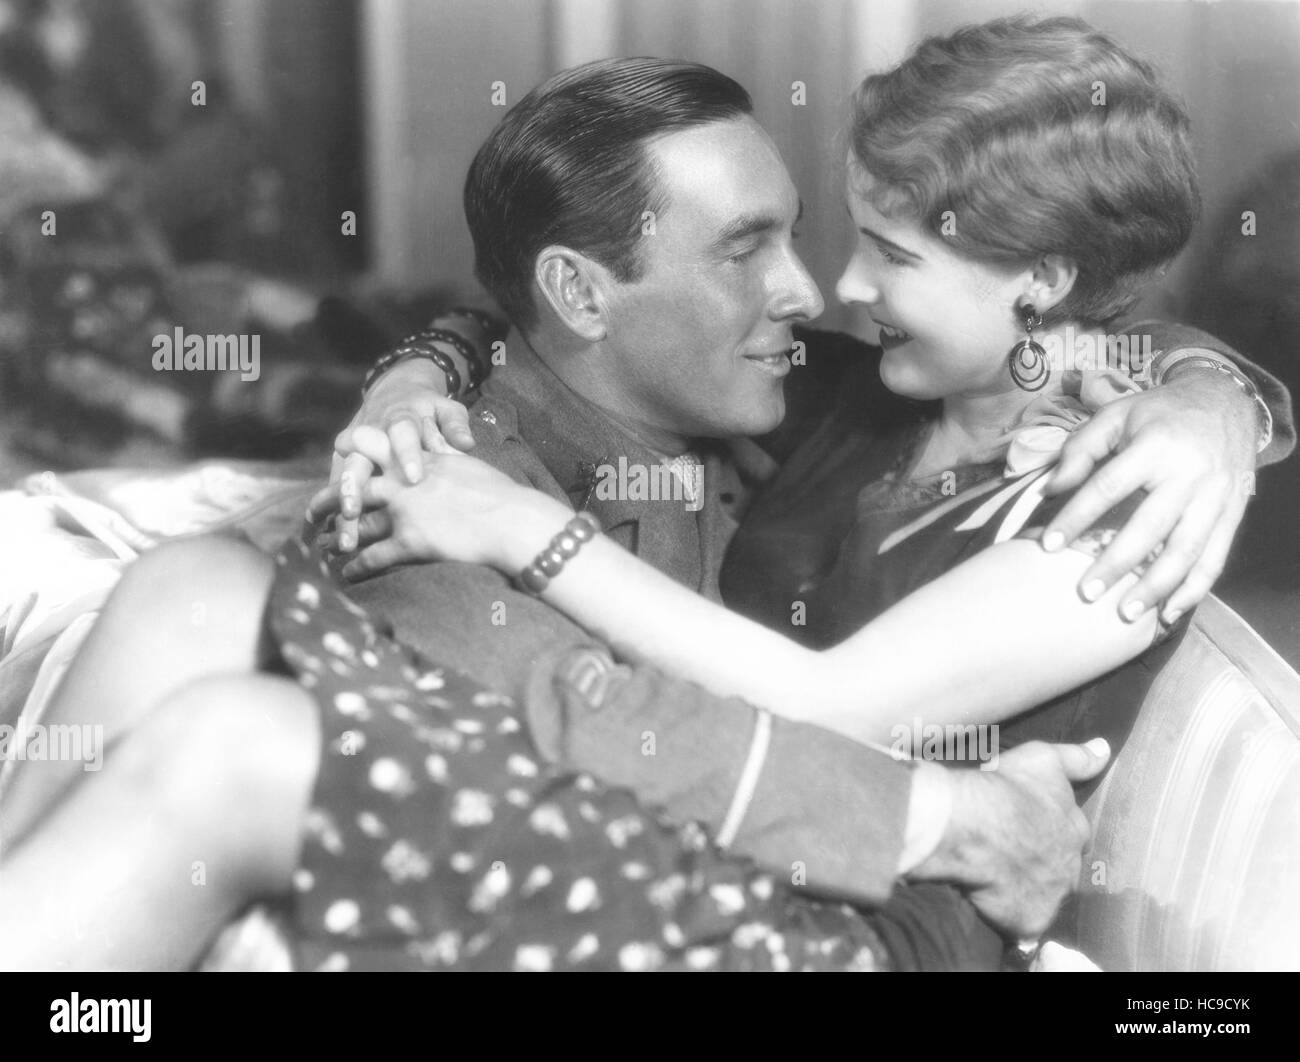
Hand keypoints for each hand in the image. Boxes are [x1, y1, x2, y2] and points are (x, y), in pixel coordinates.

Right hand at [321, 359, 476, 550]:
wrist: (397, 391)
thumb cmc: (428, 408)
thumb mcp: (445, 409)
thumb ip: (454, 425)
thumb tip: (466, 443)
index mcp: (402, 419)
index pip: (402, 433)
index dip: (407, 454)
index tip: (414, 478)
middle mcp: (372, 433)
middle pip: (358, 457)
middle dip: (352, 485)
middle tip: (352, 512)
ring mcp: (357, 448)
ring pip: (343, 478)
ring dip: (340, 510)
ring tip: (344, 541)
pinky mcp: (346, 461)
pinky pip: (336, 486)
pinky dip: (333, 511)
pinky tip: (334, 538)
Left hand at [335, 452, 567, 581]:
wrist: (513, 520)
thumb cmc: (501, 494)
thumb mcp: (470, 464)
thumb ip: (449, 457)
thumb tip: (448, 449)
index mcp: (419, 461)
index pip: (377, 447)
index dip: (355, 447)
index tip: (340, 449)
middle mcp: (403, 484)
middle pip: (354, 487)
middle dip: (330, 500)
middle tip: (312, 511)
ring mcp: (403, 514)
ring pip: (357, 524)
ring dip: (338, 537)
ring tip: (325, 546)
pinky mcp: (409, 544)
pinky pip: (373, 557)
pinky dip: (357, 566)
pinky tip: (347, 573)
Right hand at [910, 738, 1109, 938]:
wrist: (970, 827)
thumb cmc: (1006, 789)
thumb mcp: (1043, 760)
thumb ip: (1077, 758)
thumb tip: (1105, 748)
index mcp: (1075, 830)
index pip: (1072, 835)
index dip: (1051, 831)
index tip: (1031, 828)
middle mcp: (1070, 867)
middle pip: (1060, 869)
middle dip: (1043, 864)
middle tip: (1014, 854)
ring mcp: (1051, 897)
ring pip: (1044, 896)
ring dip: (1029, 890)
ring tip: (1002, 880)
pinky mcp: (1029, 922)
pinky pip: (1024, 925)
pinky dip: (1014, 917)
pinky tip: (996, 905)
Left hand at [1040, 371, 1256, 623]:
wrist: (1226, 403)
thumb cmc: (1159, 414)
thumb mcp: (1116, 415)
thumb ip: (1080, 449)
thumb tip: (1050, 489)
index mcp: (1155, 446)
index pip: (1107, 487)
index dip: (1076, 517)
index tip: (1047, 545)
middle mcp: (1190, 475)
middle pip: (1149, 527)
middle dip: (1116, 563)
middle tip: (1085, 594)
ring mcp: (1216, 498)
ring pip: (1186, 551)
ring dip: (1156, 586)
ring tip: (1125, 613)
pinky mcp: (1233, 515)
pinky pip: (1215, 559)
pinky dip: (1193, 590)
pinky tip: (1168, 613)